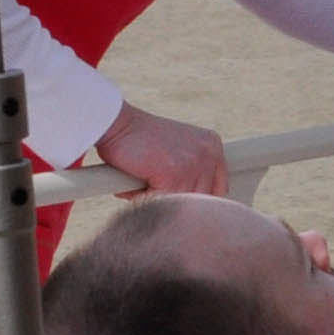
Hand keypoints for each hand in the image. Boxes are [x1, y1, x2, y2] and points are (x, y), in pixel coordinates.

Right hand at [94, 101, 229, 196]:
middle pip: (203, 201)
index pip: (219, 189)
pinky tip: (134, 183)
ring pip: (182, 205)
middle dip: (176, 203)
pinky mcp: (175, 176)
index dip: (199, 202)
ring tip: (139, 183)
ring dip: (158, 201)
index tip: (184, 207)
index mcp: (212, 146)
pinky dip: (145, 200)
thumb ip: (189, 174)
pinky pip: (164, 205)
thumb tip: (194, 210)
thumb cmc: (137, 140)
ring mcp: (194, 165)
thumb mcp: (174, 152)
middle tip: (151, 191)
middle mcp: (209, 154)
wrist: (115, 124)